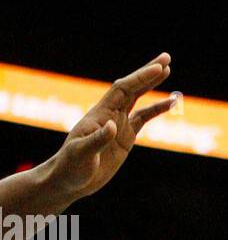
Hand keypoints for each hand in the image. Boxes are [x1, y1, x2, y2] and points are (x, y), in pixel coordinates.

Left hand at [50, 53, 175, 198]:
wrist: (68, 182)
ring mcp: (118, 126)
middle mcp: (109, 116)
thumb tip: (112, 126)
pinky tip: (171, 102)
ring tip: (167, 70)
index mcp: (99, 115)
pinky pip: (144, 119)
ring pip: (138, 99)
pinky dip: (157, 109)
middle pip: (131, 88)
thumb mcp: (81, 154)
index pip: (122, 90)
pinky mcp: (125, 138)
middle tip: (166, 57)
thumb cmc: (69, 167)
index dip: (139, 78)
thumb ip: (97, 140)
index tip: (157, 68)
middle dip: (148, 73)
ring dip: (152, 85)